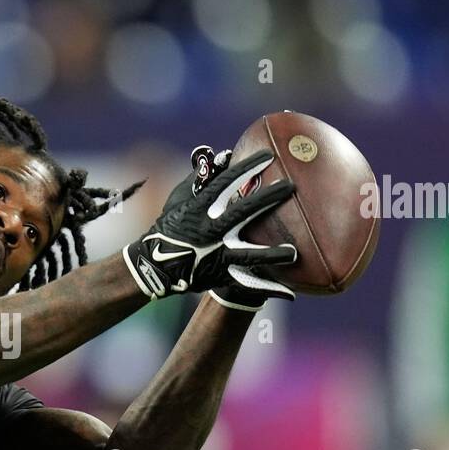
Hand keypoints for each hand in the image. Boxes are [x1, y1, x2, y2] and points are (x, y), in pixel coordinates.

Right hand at [122, 145, 297, 303]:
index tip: (267, 156)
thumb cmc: (167, 227)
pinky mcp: (219, 275)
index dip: (247, 168)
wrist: (153, 265)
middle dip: (268, 198)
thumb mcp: (177, 199)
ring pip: (248, 254)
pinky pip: (246, 283)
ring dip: (272, 253)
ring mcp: (216, 254)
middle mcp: (210, 231)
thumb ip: (198, 179)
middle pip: (243, 212)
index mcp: (199, 209)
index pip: (226, 183)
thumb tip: (221, 158)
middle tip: (290, 186)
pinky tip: (290, 292)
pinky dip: (267, 288)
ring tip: (294, 252)